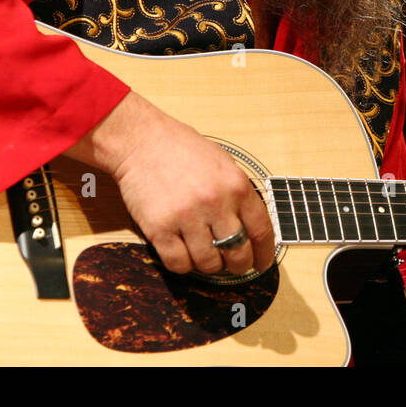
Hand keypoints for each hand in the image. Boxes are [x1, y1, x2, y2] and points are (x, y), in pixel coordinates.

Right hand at [65, 90, 274, 275]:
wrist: (141, 141)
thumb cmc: (181, 149)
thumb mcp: (222, 163)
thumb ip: (237, 194)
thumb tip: (250, 227)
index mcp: (236, 185)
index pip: (261, 230)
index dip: (264, 253)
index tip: (261, 263)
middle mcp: (215, 203)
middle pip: (238, 253)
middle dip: (239, 265)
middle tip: (233, 265)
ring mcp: (187, 217)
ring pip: (208, 264)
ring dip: (209, 265)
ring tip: (204, 255)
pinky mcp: (159, 229)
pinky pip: (178, 264)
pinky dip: (183, 265)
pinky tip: (183, 254)